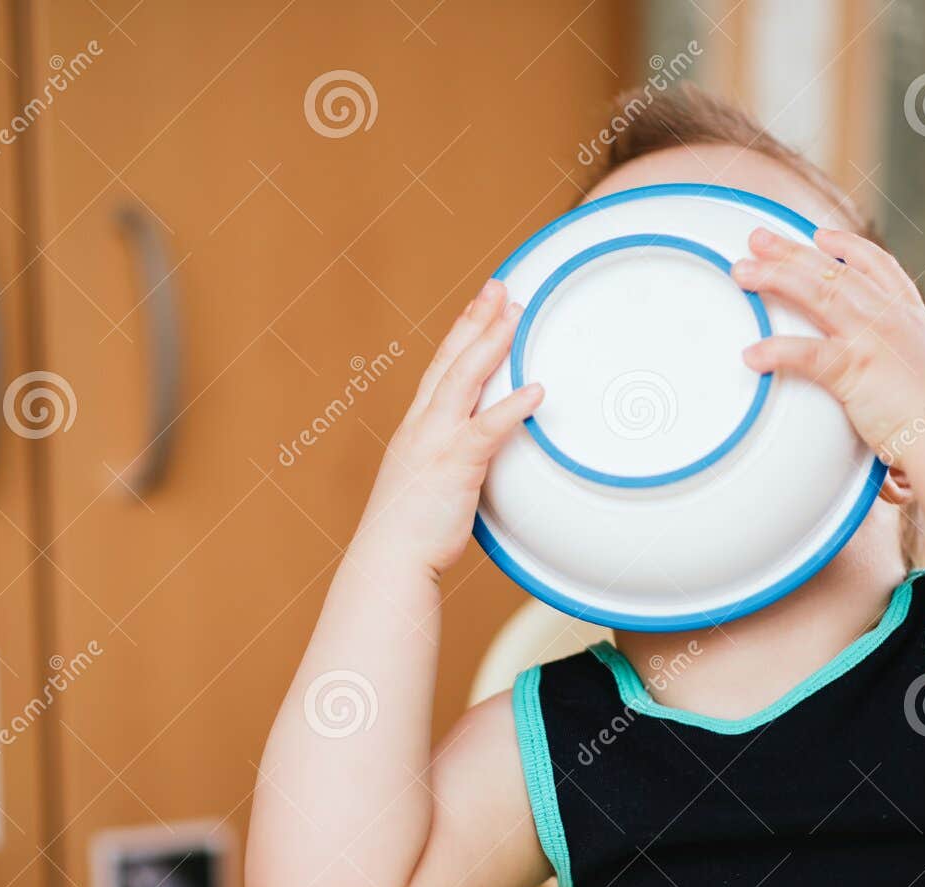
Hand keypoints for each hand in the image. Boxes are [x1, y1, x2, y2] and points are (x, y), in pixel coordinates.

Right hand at [358, 279, 543, 580]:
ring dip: (492, 344)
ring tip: (517, 315)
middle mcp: (423, 426)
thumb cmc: (411, 530)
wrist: (389, 560)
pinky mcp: (454, 465)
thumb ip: (451, 459)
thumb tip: (474, 455)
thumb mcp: (428, 482)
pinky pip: (487, 429)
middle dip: (476, 320)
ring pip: (465, 380)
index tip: (478, 303)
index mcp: (417, 427)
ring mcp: (436, 442)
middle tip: (499, 287)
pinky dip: (511, 405)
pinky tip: (535, 388)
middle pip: (451, 360)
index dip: (460, 331)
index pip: (439, 367)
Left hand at [731, 227, 924, 459]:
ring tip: (741, 272)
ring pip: (816, 293)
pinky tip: (750, 353)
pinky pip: (806, 354)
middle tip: (757, 238)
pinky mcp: (857, 368)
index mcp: (910, 316)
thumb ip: (902, 366)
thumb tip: (889, 379)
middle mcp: (890, 317)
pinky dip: (775, 350)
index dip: (847, 247)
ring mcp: (873, 338)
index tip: (821, 235)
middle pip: (832, 271)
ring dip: (774, 277)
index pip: (877, 266)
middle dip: (791, 251)